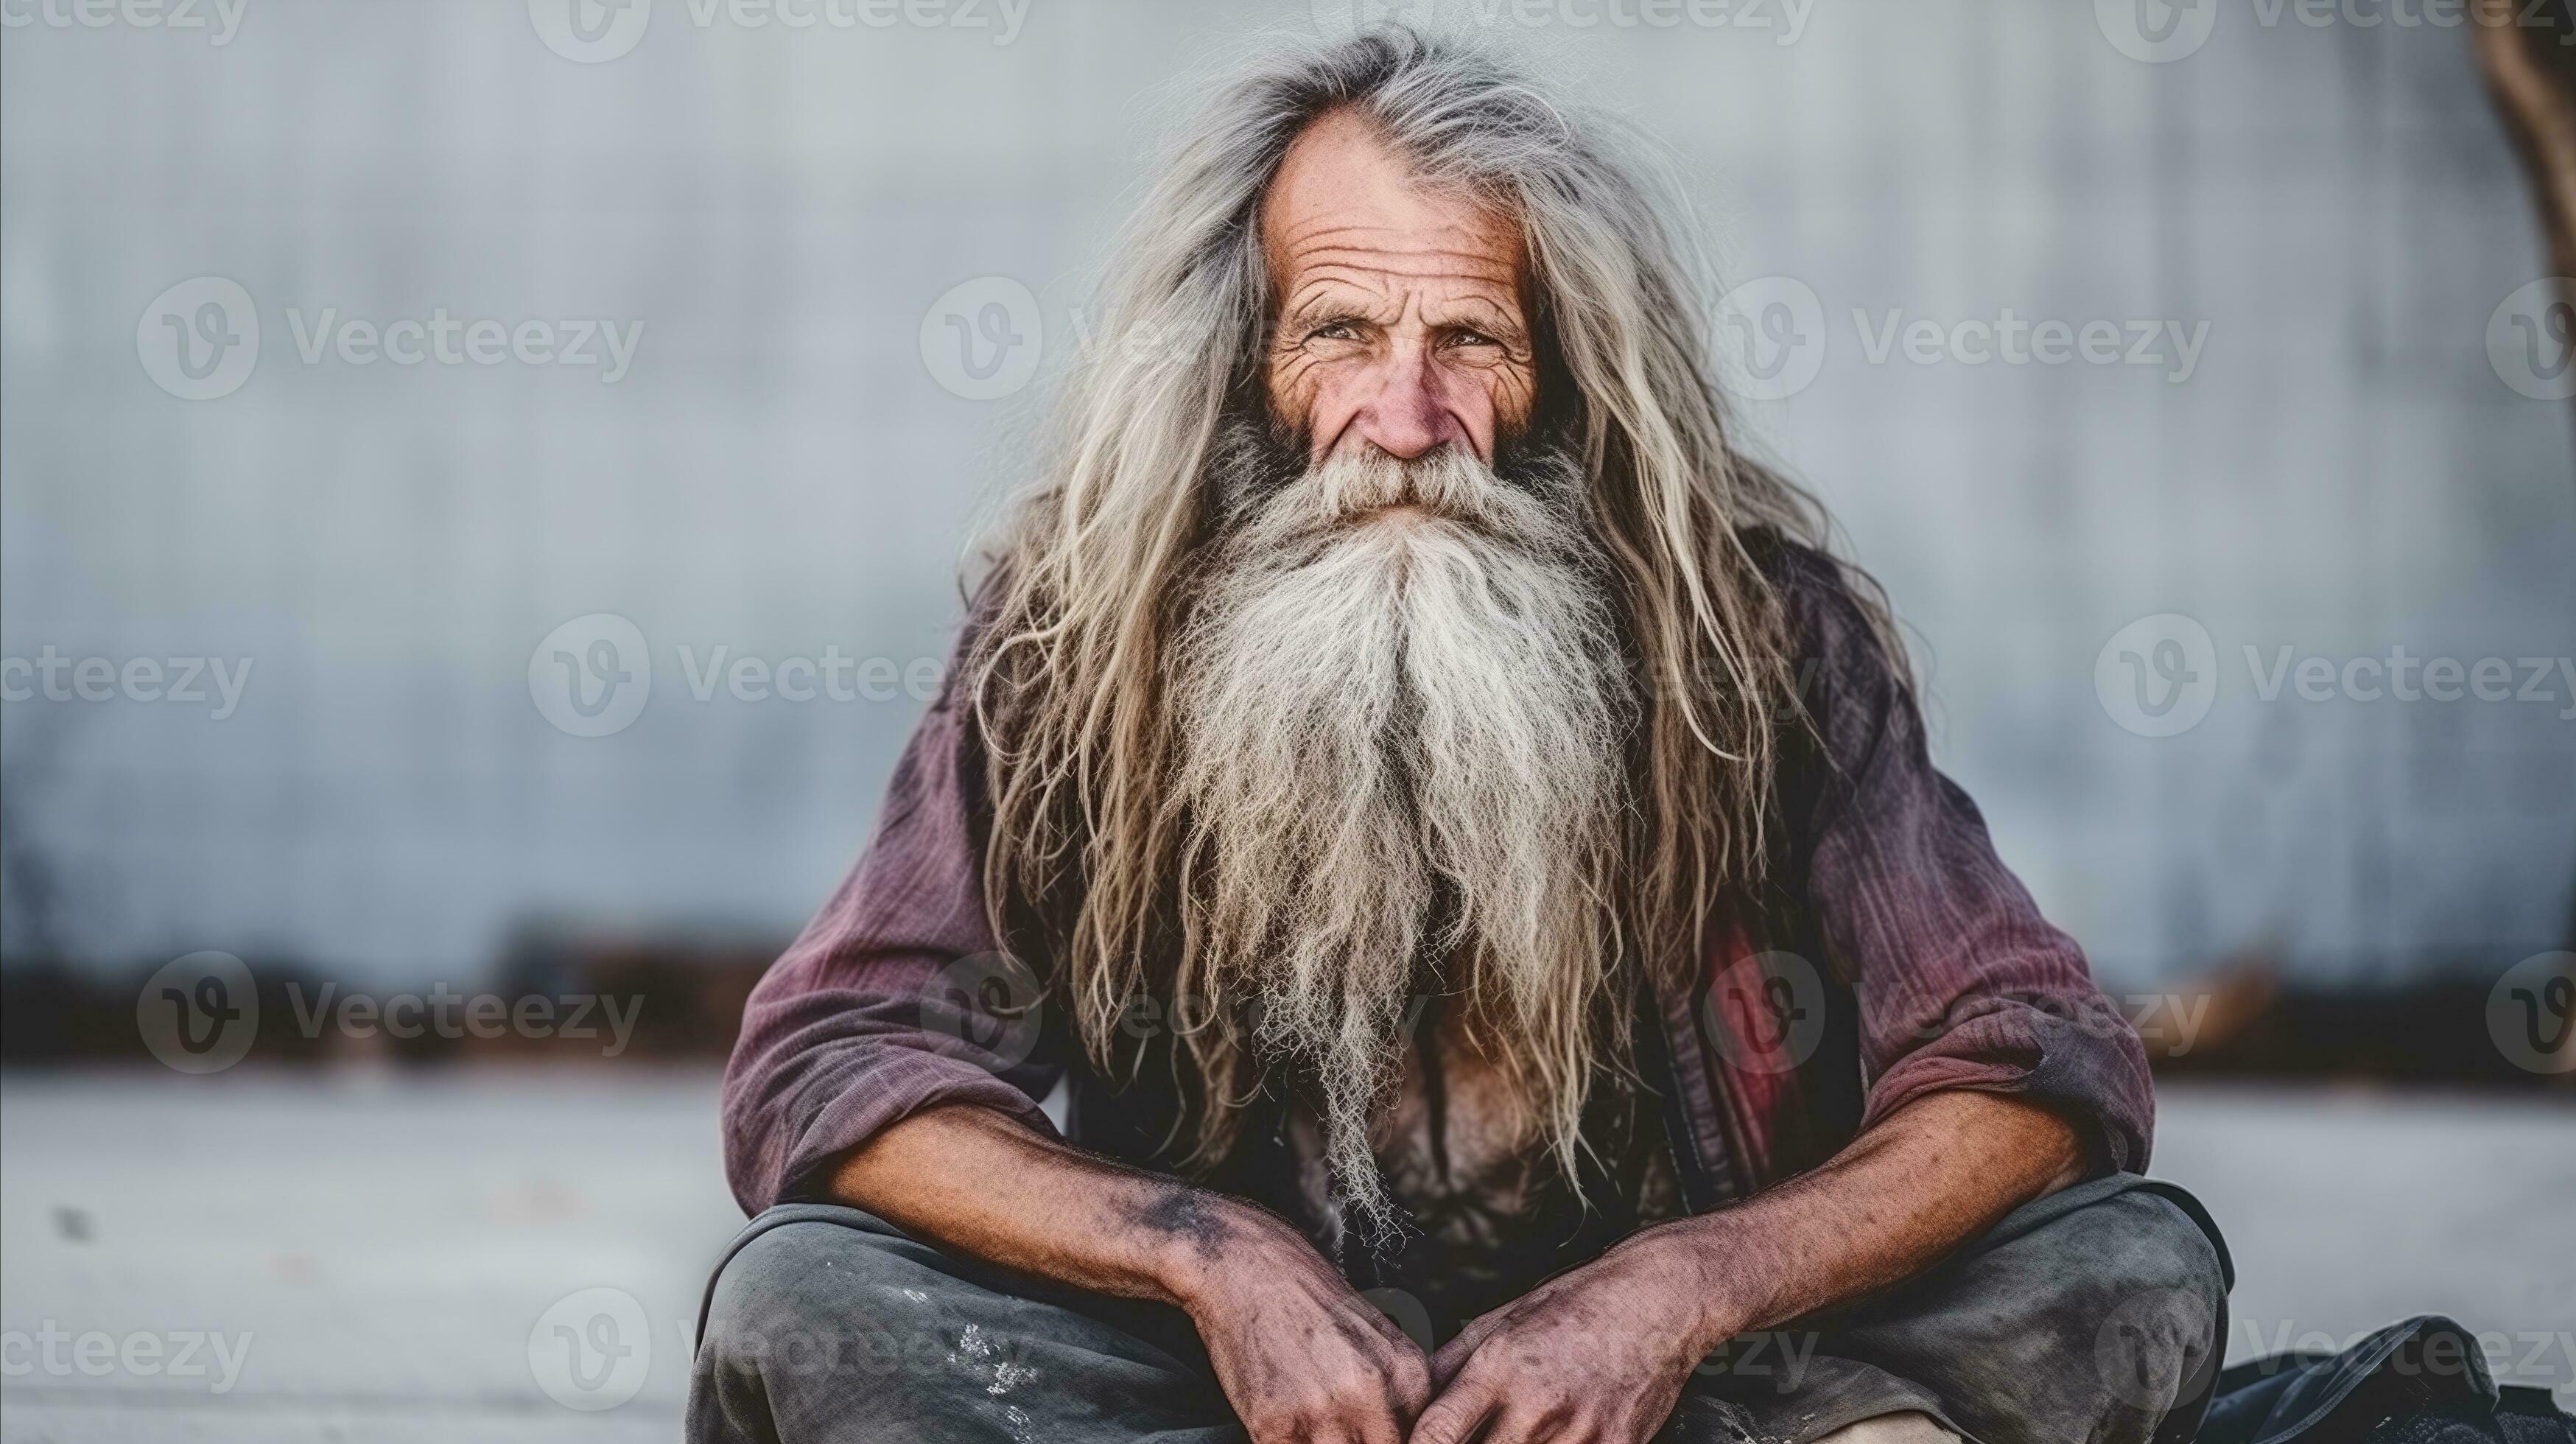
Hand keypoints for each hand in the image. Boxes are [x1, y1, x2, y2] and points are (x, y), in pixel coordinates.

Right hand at [1164, 1198, 1431, 1443]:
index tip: (1368, 1432)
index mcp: (1405, 1373)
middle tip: (1338, 1431)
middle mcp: (1370, 1394)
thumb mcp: (1376, 1334)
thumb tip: (1402, 1432)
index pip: (1416, 1441)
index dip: (1392, 1440)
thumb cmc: (1307, 1296)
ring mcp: (1321, 1411)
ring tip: (1309, 1425)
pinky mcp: (1273, 1423)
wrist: (1245, 1265)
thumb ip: (1396, 1388)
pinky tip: (1280, 1421)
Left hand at [1414, 1228, 1734, 1443]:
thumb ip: (1450, 1363)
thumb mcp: (1502, 1319)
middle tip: (1477, 1438)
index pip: (1436, 1434)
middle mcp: (1536, 1405)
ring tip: (1519, 1437)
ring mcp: (1579, 1433)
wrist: (1659, 1300)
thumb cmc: (1575, 1305)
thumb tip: (1411, 1398)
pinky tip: (1556, 1441)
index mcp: (1499, 1367)